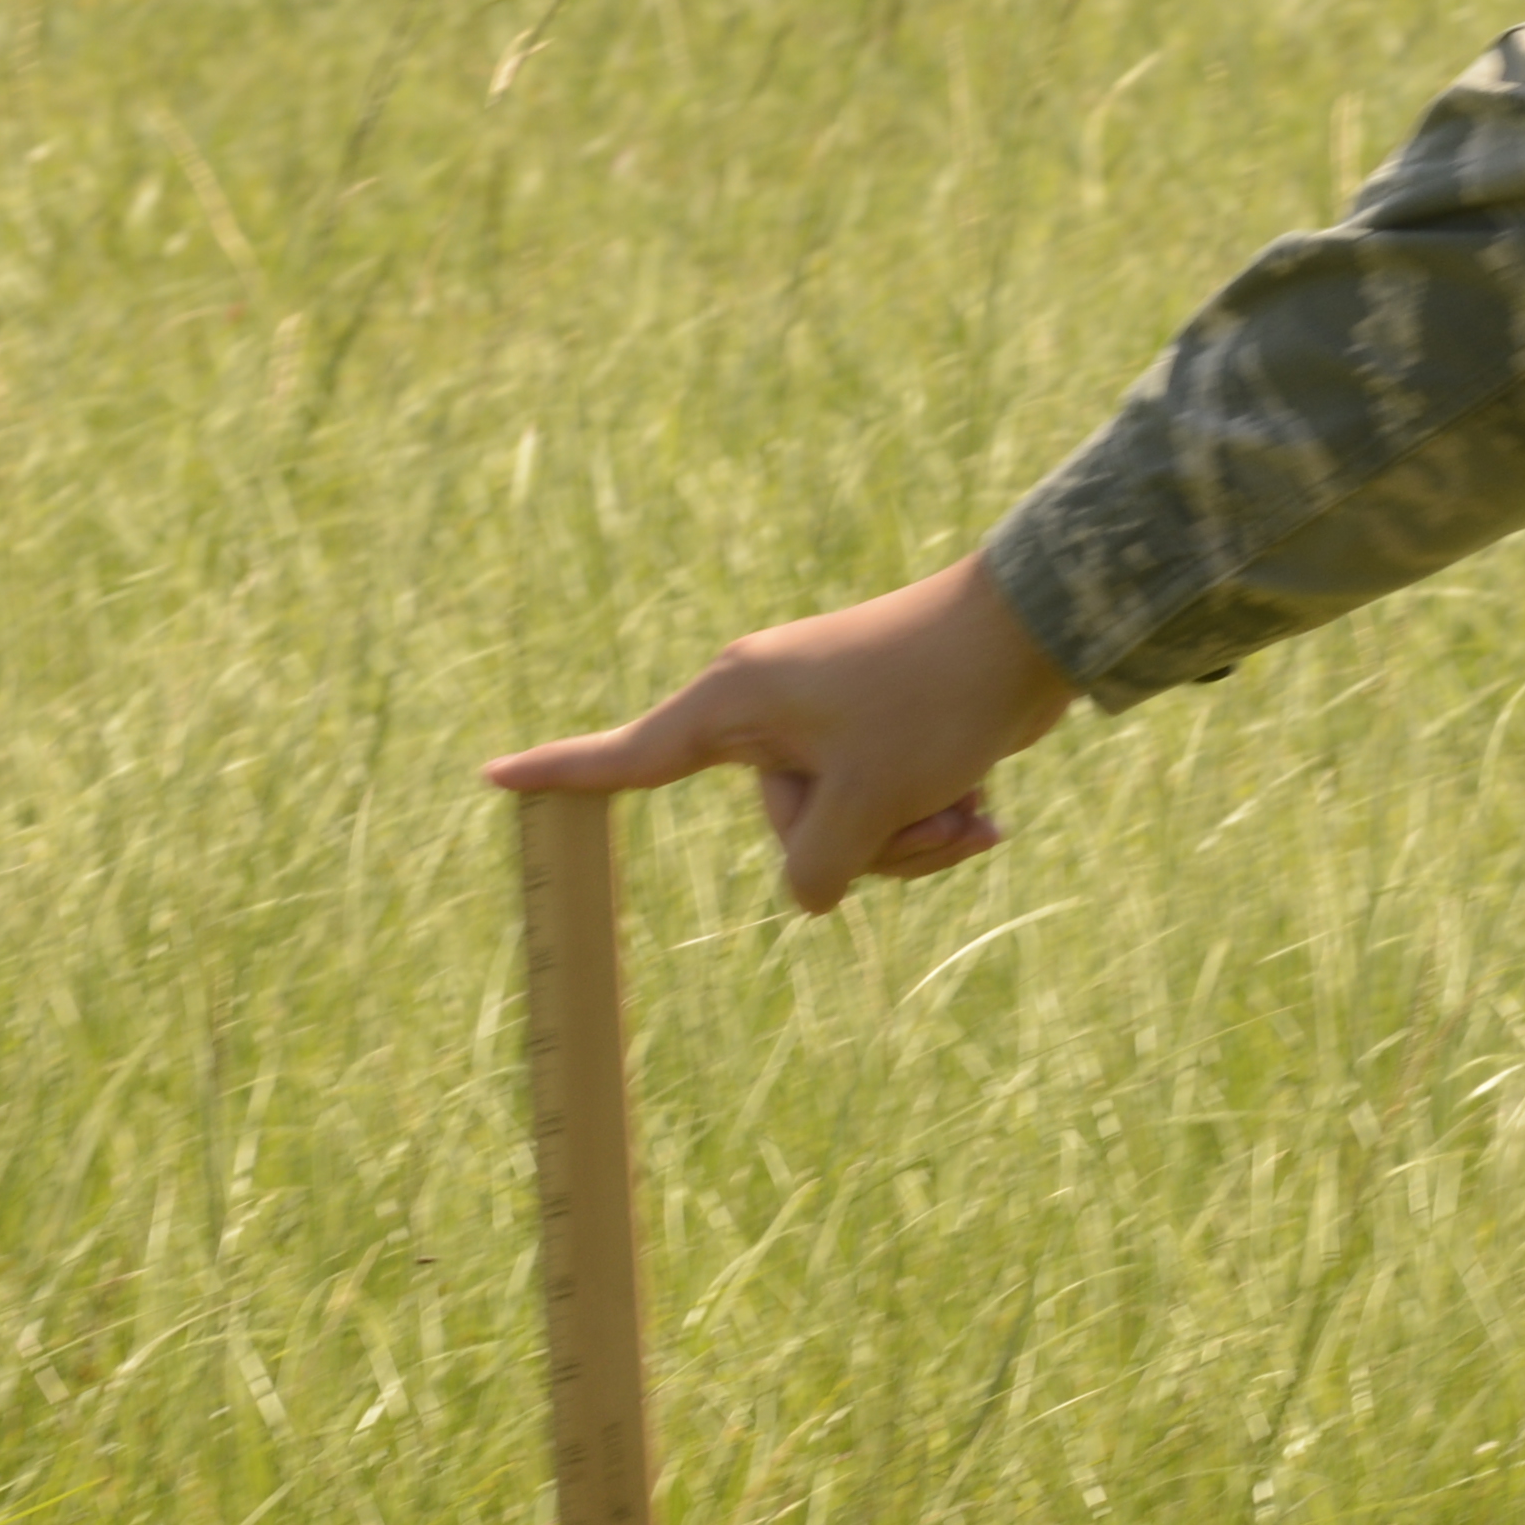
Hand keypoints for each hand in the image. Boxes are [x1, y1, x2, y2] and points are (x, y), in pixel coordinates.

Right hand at [483, 556, 1080, 917]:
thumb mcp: (867, 804)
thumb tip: (815, 889)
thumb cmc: (936, 699)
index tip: (491, 777)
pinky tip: (987, 805)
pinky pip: (887, 813)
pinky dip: (935, 817)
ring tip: (969, 804)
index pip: (631, 757)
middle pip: (786, 834)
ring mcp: (827, 725)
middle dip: (867, 844)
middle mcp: (770, 712)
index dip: (562, 774)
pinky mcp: (878, 736)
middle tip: (931, 806)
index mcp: (737, 704)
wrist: (1033, 634)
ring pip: (847, 835)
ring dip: (914, 838)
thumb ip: (816, 870)